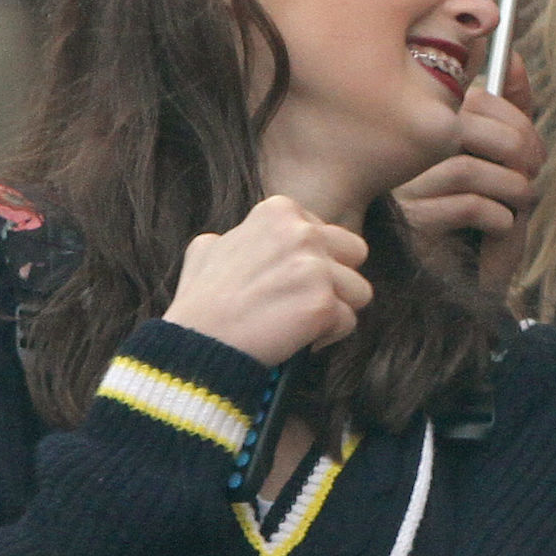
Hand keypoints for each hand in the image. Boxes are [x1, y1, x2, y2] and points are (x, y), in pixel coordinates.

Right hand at [166, 197, 369, 363]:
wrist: (197, 344)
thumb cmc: (201, 303)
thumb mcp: (209, 248)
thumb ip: (239, 236)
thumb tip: (240, 238)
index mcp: (279, 211)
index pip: (328, 232)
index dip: (314, 261)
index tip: (287, 281)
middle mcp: (302, 232)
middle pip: (355, 253)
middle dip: (337, 278)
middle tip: (304, 300)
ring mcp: (315, 268)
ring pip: (358, 291)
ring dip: (334, 310)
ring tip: (297, 322)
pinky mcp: (323, 304)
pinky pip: (348, 322)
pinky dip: (325, 336)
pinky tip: (296, 339)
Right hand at [394, 86, 540, 276]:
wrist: (465, 288)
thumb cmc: (484, 222)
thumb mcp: (504, 162)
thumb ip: (510, 112)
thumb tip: (515, 59)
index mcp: (429, 130)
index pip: (472, 97)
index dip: (516, 120)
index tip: (534, 154)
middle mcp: (408, 153)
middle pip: (468, 125)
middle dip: (519, 149)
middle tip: (532, 178)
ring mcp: (405, 189)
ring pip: (467, 167)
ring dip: (512, 188)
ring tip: (520, 205)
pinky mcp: (412, 225)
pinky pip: (465, 205)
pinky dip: (499, 216)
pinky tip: (503, 227)